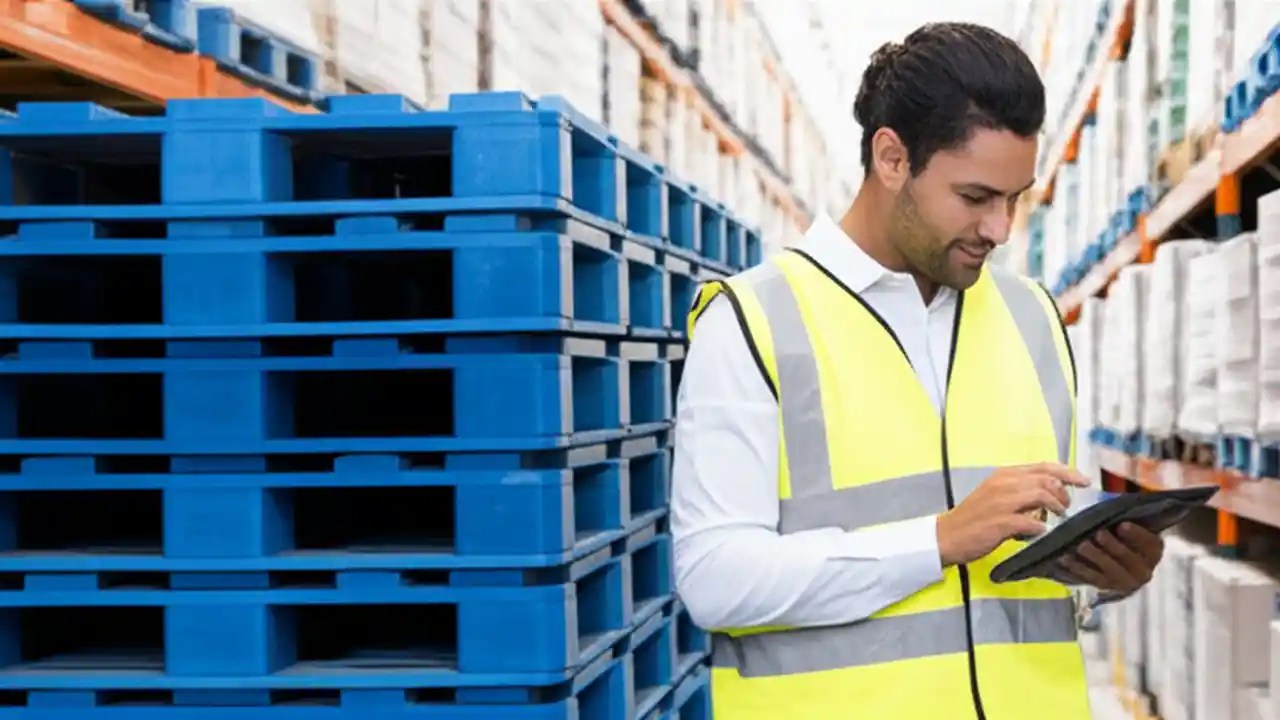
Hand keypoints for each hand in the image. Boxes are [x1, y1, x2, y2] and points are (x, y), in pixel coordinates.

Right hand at [936, 463, 1090, 566]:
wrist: (946, 535)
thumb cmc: (972, 518)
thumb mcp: (995, 494)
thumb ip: (1020, 491)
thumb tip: (1048, 496)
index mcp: (1003, 474)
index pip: (1043, 467)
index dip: (1067, 472)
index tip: (1082, 481)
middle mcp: (1003, 484)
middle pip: (1047, 479)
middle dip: (1064, 492)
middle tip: (1066, 506)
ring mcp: (1002, 502)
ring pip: (1042, 495)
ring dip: (1056, 507)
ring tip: (1057, 516)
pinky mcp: (1001, 522)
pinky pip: (1032, 521)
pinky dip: (1040, 526)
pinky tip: (1039, 531)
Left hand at [1056, 522, 1163, 593]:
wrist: (1117, 560)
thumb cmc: (1122, 535)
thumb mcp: (1129, 525)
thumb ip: (1125, 518)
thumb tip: (1114, 506)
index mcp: (1154, 551)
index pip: (1149, 542)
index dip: (1136, 534)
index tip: (1122, 524)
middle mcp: (1144, 570)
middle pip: (1128, 558)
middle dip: (1113, 545)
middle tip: (1099, 533)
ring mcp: (1126, 582)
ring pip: (1110, 570)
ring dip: (1095, 557)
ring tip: (1081, 545)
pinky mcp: (1107, 588)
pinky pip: (1092, 578)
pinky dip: (1078, 568)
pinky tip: (1065, 558)